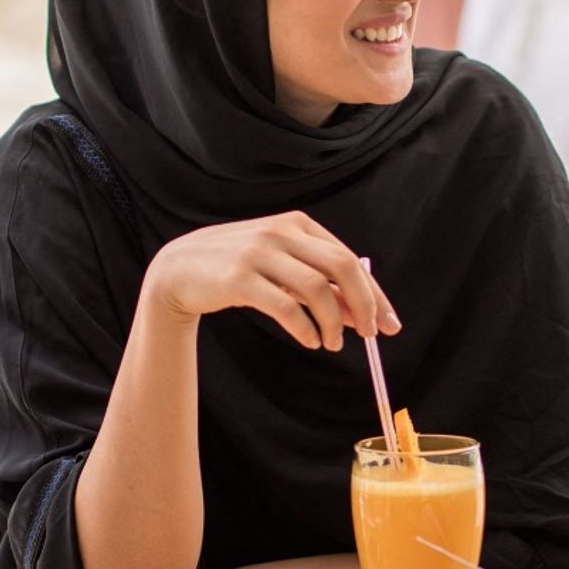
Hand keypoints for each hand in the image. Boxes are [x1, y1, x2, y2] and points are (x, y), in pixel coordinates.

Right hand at [143, 212, 400, 350]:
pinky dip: (305, 328)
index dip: (374, 294)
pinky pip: (285, 306)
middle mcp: (281, 232)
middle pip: (341, 267)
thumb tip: (365, 316)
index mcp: (298, 225)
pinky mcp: (238, 277)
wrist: (178, 269)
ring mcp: (259, 252)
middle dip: (364, 305)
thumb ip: (323, 288)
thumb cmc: (241, 270)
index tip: (390, 324)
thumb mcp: (285, 272)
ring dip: (333, 322)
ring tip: (333, 343)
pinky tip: (310, 341)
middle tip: (371, 335)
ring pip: (317, 288)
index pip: (349, 260)